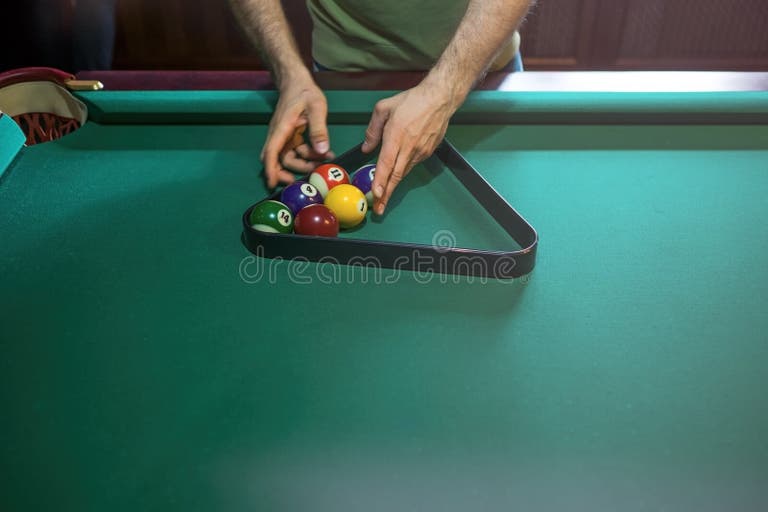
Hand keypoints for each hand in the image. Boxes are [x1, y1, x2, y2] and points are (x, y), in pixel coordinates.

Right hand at [261, 76, 332, 187]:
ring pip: (289, 157)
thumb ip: (319, 129)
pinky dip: (307, 155)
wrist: (296, 81)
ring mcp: (284, 136)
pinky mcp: (290, 137)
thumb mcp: (316, 107)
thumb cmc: (304, 92)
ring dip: (304, 162)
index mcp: (282, 127)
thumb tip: (322, 151)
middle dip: (293, 170)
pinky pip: (296, 151)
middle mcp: (279, 134)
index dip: (271, 169)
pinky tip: (322, 153)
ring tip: (324, 159)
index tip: (272, 183)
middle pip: (278, 159)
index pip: (272, 152)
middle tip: (312, 172)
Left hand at [361, 81, 459, 214]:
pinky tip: (398, 171)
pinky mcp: (427, 152)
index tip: (376, 194)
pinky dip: (403, 170)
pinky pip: (412, 164)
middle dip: (386, 194)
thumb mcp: (383, 108)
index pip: (386, 164)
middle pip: (396, 176)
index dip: (381, 181)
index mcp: (396, 136)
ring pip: (404, 172)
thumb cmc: (411, 101)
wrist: (439, 99)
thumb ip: (372, 130)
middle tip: (379, 209)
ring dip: (394, 185)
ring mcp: (420, 151)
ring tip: (384, 197)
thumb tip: (366, 148)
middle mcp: (409, 147)